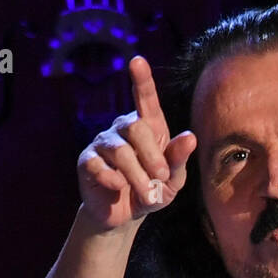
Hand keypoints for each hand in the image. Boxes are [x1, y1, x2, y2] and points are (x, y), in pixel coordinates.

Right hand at [77, 55, 196, 230]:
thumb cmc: (152, 191)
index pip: (145, 99)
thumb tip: (190, 137)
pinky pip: (99, 166)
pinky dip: (113, 181)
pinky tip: (118, 188)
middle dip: (152, 157)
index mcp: (148, 127)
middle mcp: (123, 128)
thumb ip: (179, 160)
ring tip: (146, 194)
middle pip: (135, 127)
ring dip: (137, 176)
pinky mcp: (87, 161)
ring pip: (119, 151)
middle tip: (160, 178)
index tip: (137, 61)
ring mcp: (103, 142)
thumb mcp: (172, 181)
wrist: (125, 216)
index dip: (142, 80)